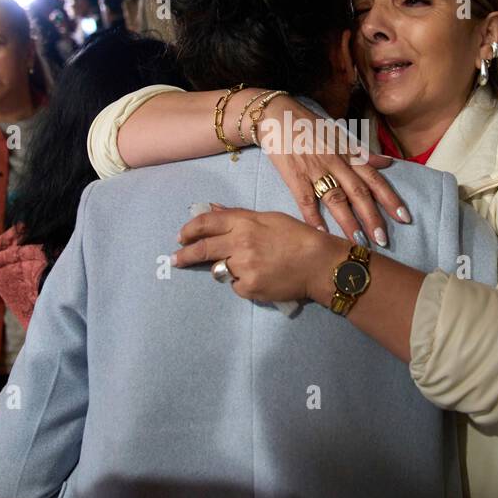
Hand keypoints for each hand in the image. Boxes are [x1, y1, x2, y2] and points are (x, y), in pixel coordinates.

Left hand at [171, 205, 344, 304]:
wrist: (320, 264)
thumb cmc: (298, 237)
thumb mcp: (269, 218)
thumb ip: (238, 215)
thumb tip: (212, 210)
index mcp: (244, 222)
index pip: (205, 223)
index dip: (189, 230)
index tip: (181, 237)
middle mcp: (239, 243)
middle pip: (202, 249)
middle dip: (186, 255)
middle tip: (177, 259)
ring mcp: (243, 267)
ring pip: (219, 269)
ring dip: (223, 269)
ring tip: (244, 267)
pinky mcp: (249, 288)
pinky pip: (235, 286)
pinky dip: (243, 283)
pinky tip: (261, 278)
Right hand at [256, 95, 406, 245]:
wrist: (276, 114)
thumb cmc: (309, 125)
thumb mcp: (339, 134)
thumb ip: (363, 152)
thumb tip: (388, 162)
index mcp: (348, 152)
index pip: (374, 178)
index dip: (390, 197)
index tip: (404, 217)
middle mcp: (336, 161)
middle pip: (358, 192)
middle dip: (372, 217)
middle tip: (383, 240)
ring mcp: (315, 169)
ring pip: (336, 198)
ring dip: (348, 222)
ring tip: (358, 243)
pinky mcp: (295, 176)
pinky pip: (306, 200)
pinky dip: (314, 218)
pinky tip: (321, 235)